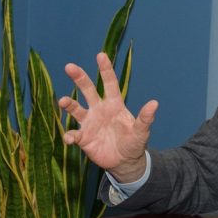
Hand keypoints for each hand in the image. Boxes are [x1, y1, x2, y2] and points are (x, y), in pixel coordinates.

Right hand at [58, 52, 156, 181]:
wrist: (124, 162)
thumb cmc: (134, 143)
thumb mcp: (141, 131)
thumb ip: (145, 118)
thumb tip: (155, 103)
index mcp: (114, 104)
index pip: (109, 83)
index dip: (105, 69)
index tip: (100, 55)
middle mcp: (99, 110)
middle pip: (88, 90)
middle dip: (79, 78)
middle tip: (69, 66)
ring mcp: (90, 123)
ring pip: (76, 109)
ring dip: (69, 104)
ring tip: (63, 101)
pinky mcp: (83, 138)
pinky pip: (74, 134)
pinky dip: (70, 136)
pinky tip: (69, 139)